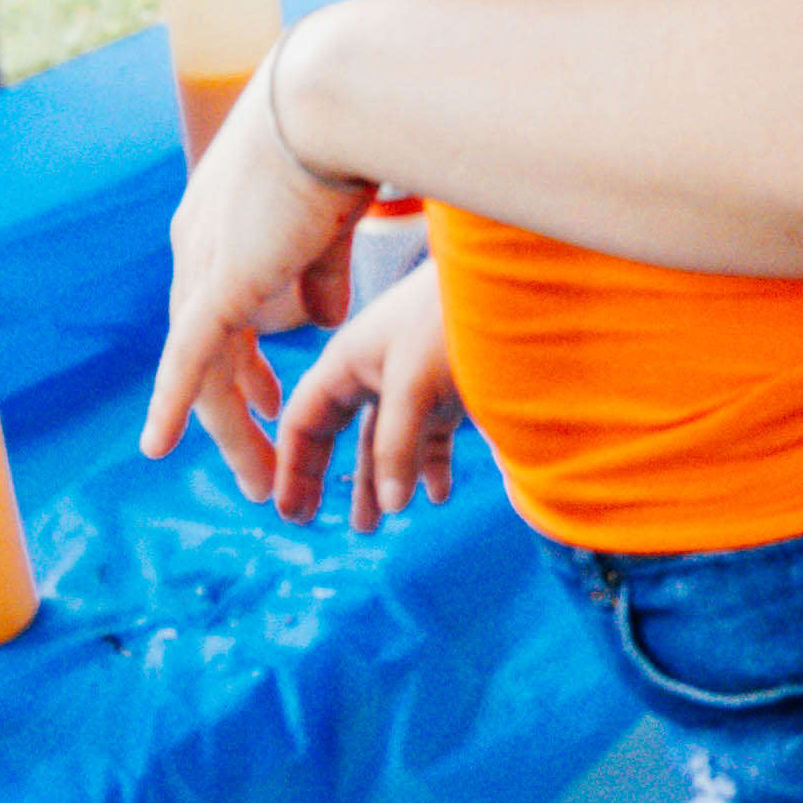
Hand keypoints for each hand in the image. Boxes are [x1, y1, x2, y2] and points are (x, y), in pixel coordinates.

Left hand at [146, 63, 368, 495]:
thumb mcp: (329, 216)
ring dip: (231, 425)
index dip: (245, 364)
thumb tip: (321, 318)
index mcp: (222, 221)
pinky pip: (190, 358)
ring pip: (203, 366)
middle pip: (203, 348)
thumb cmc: (349, 136)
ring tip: (260, 474)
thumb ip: (320, 270)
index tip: (269, 403)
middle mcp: (198, 244)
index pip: (220, 310)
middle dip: (235, 407)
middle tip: (262, 456)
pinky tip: (159, 447)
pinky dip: (174, 404)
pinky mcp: (221, 281)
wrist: (336, 98)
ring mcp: (203, 262)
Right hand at [265, 260, 463, 528]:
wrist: (512, 277)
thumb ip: (397, 445)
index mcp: (346, 364)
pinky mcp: (447, 387)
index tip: (290, 514)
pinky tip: (439, 495)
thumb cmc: (453, 320)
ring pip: (385, 441)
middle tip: (318, 523)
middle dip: (329, 478)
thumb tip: (391, 505)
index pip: (303, 423)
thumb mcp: (416, 385)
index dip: (293, 469)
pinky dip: (430, 466)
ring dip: (381, 482)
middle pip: (338, 434)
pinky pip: (429, 436)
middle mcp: (372, 372)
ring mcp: (410, 381)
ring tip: (374, 526)